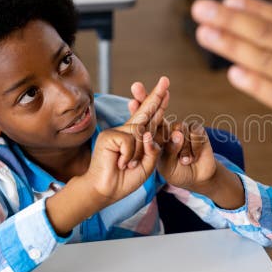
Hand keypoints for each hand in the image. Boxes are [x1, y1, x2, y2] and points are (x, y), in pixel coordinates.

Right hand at [82, 77, 169, 205]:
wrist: (106, 191)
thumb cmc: (125, 180)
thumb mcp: (147, 165)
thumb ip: (152, 149)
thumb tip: (147, 133)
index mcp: (137, 137)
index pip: (151, 118)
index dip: (159, 104)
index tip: (166, 91)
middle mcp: (127, 131)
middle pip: (145, 111)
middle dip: (156, 96)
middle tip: (165, 80)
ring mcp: (117, 132)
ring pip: (140, 135)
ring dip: (139, 154)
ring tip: (128, 166)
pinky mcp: (109, 136)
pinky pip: (129, 141)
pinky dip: (129, 156)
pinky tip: (120, 164)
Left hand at [128, 81, 218, 190]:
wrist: (195, 177)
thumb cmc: (174, 170)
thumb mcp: (160, 163)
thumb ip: (154, 149)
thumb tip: (164, 133)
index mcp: (154, 134)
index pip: (145, 116)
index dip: (140, 104)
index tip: (133, 91)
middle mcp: (167, 127)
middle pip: (159, 108)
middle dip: (153, 95)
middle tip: (142, 85)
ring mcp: (182, 128)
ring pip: (179, 128)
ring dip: (181, 148)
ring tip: (183, 161)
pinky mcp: (198, 131)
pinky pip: (194, 134)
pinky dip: (193, 149)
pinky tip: (192, 159)